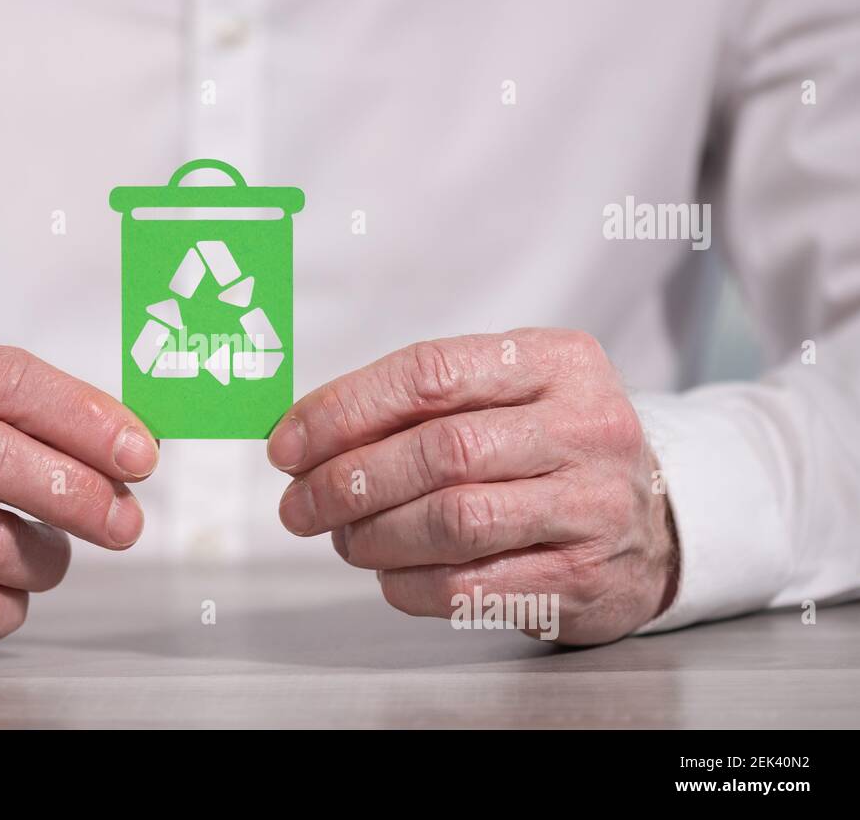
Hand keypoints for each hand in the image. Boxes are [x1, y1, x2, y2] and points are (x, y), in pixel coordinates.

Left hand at [267, 328, 676, 644]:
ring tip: (344, 538)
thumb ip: (420, 403)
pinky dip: (406, 584)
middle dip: (346, 481)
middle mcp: (584, 427)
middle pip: (439, 450)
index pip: (431, 373)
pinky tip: (388, 574)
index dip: (345, 410)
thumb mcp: (509, 395)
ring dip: (374, 535)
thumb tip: (302, 433)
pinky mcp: (582, 578)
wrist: (659, 522)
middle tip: (298, 505)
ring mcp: (589, 506)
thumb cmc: (552, 449)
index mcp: (556, 361)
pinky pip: (468, 586)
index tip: (287, 443)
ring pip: (453, 520)